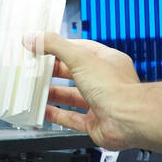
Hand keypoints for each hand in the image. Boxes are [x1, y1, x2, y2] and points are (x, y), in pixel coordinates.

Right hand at [25, 32, 140, 150]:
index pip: (80, 49)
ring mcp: (99, 102)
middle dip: (54, 71)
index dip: (60, 47)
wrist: (127, 120)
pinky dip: (56, 114)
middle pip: (74, 73)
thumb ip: (55, 46)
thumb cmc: (115, 88)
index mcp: (107, 61)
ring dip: (53, 93)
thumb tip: (34, 38)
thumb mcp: (80, 58)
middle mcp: (105, 81)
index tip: (42, 46)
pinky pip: (71, 118)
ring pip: (71, 96)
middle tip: (35, 68)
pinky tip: (44, 110)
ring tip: (35, 89)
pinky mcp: (94, 122)